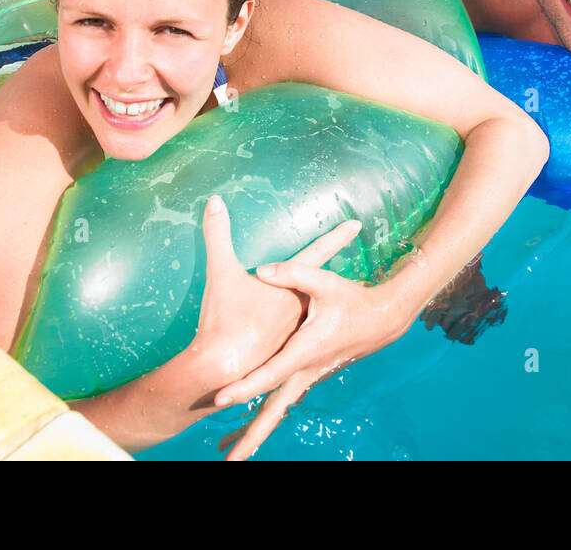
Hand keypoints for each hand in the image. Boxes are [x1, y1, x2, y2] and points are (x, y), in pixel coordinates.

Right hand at [189, 195, 362, 389]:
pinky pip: (297, 330)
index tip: (357, 224)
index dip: (336, 237)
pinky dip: (301, 323)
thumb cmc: (224, 319)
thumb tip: (213, 200)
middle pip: (318, 281)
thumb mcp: (220, 272)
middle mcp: (300, 308)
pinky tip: (297, 326)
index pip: (317, 253)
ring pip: (310, 308)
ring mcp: (294, 331)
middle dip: (331, 269)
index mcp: (291, 288)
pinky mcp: (283, 349)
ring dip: (318, 300)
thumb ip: (217, 234)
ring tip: (328, 294)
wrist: (221, 369)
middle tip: (346, 262)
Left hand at [213, 261, 416, 460]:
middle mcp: (305, 371)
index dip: (244, 386)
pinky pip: (283, 400)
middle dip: (251, 436)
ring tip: (231, 454)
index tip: (220, 398)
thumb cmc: (354, 300)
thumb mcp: (325, 282)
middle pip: (274, 410)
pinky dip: (266, 417)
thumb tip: (261, 270)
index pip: (270, 373)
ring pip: (278, 409)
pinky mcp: (309, 376)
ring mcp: (308, 377)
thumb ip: (293, 273)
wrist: (384, 319)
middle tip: (228, 461)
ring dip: (255, 432)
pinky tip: (249, 427)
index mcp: (305, 351)